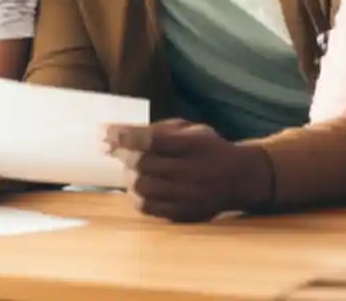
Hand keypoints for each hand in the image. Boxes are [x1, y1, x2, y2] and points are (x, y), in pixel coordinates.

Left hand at [105, 119, 273, 222]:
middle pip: (142, 165)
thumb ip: (158, 130)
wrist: (241, 178)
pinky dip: (136, 195)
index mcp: (194, 145)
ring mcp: (188, 196)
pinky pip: (148, 207)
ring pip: (141, 187)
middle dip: (122, 155)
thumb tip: (118, 133)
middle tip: (113, 149)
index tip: (104, 132)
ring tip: (129, 168)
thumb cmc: (209, 148)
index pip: (152, 140)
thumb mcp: (191, 130)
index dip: (124, 136)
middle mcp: (192, 172)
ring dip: (127, 176)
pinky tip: (139, 186)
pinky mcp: (184, 214)